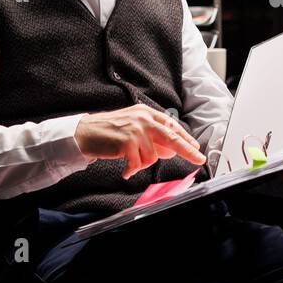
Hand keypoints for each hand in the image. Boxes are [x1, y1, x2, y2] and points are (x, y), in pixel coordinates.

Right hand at [74, 104, 204, 178]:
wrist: (84, 133)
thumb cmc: (108, 132)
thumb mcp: (132, 127)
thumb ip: (151, 136)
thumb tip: (170, 150)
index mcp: (146, 113)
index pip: (171, 126)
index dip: (185, 138)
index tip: (196, 147)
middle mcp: (143, 118)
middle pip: (172, 137)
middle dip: (188, 150)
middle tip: (199, 159)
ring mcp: (136, 130)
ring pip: (153, 156)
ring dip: (142, 163)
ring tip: (129, 159)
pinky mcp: (127, 142)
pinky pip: (139, 163)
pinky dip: (132, 169)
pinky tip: (125, 169)